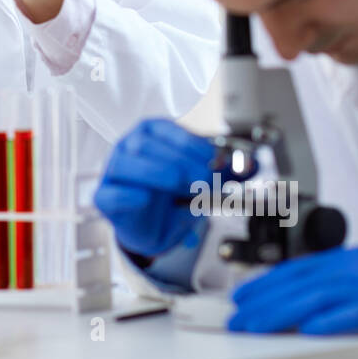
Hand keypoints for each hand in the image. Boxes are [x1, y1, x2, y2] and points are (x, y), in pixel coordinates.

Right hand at [94, 118, 216, 257]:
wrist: (153, 227)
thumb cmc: (172, 196)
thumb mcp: (202, 181)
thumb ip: (225, 171)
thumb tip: (252, 165)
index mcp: (152, 133)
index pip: (169, 131)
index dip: (194, 145)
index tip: (216, 162)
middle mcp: (130, 146)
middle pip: (147, 144)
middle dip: (181, 161)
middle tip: (206, 179)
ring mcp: (114, 171)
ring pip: (127, 163)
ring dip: (159, 174)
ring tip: (183, 187)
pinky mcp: (105, 197)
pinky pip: (111, 193)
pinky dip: (130, 195)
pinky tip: (148, 198)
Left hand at [228, 246, 357, 334]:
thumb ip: (346, 281)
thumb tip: (316, 298)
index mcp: (350, 258)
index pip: (297, 269)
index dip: (267, 282)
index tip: (245, 294)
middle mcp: (352, 266)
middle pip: (296, 283)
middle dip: (261, 299)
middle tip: (237, 314)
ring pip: (310, 298)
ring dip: (277, 313)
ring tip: (252, 325)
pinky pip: (346, 314)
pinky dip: (322, 322)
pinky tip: (302, 331)